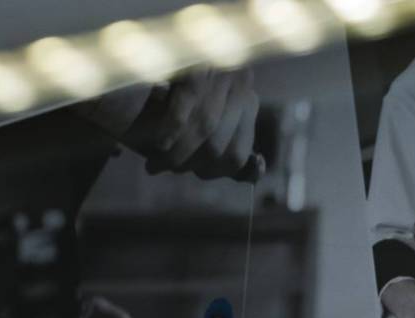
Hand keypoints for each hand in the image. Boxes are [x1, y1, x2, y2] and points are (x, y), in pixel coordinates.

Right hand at [106, 66, 262, 180]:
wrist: (157, 48)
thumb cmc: (185, 96)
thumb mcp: (216, 121)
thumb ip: (235, 148)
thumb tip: (258, 167)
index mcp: (247, 102)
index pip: (237, 155)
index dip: (214, 171)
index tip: (194, 172)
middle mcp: (239, 86)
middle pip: (218, 146)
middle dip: (190, 164)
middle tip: (169, 168)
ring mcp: (218, 75)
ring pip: (203, 130)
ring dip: (177, 154)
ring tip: (156, 165)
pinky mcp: (194, 67)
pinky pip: (184, 109)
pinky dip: (171, 132)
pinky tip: (160, 145)